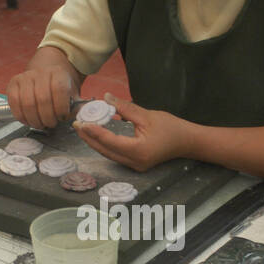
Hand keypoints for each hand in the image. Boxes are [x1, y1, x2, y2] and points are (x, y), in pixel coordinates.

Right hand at [6, 65, 78, 129]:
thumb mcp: (72, 93)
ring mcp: (25, 77)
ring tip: (40, 124)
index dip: (61, 108)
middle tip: (51, 124)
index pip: (59, 90)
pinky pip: (14, 103)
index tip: (63, 117)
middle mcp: (40, 73)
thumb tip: (80, 120)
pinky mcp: (13, 84)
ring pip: (27, 103)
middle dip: (47, 118)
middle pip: (42, 99)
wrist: (46, 70)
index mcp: (58, 73)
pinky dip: (21, 116)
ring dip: (34, 120)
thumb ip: (77, 106)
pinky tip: (29, 120)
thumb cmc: (60, 86)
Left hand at [73, 93, 189, 171]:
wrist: (187, 142)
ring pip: (108, 154)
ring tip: (83, 129)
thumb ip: (124, 108)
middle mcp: (135, 162)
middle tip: (77, 124)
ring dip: (95, 142)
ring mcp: (135, 166)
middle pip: (105, 151)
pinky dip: (104, 145)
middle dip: (89, 138)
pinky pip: (115, 155)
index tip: (82, 122)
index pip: (110, 141)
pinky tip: (96, 135)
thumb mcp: (147, 115)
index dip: (94, 132)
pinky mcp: (135, 165)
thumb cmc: (171, 127)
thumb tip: (105, 96)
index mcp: (139, 151)